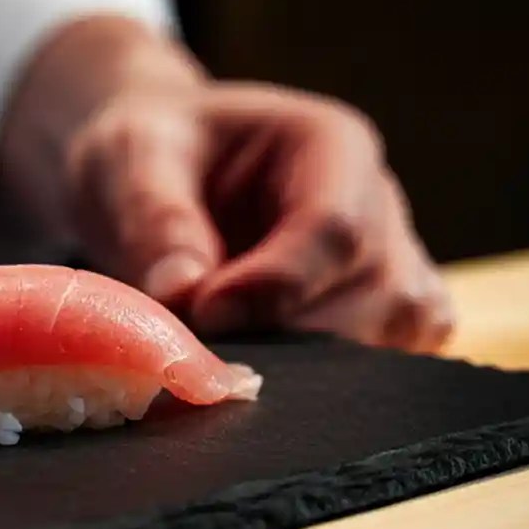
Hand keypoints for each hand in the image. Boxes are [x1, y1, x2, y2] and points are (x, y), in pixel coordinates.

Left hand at [0, 17, 453, 351]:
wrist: (150, 176)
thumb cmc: (149, 154)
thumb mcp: (133, 158)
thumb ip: (156, 219)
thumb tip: (184, 296)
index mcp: (329, 144)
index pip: (336, 227)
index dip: (274, 285)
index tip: (205, 313)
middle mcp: (377, 203)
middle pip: (381, 292)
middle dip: (291, 335)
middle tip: (205, 353)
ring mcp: (387, 262)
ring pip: (395, 336)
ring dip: (313, 367)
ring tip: (227, 362)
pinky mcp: (377, 317)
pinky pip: (388, 363)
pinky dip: (330, 383)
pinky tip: (260, 374)